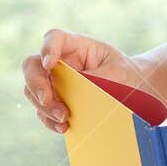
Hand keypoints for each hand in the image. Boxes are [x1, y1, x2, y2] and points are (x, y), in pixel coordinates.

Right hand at [22, 28, 139, 133]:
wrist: (133, 89)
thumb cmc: (126, 75)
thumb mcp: (117, 74)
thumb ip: (96, 81)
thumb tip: (76, 99)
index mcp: (77, 46)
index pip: (54, 38)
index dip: (47, 48)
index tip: (49, 64)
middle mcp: (61, 62)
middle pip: (33, 66)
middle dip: (36, 84)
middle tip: (46, 100)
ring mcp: (56, 82)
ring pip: (32, 90)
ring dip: (43, 106)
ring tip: (63, 118)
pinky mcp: (57, 101)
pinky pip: (43, 110)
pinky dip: (49, 120)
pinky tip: (63, 127)